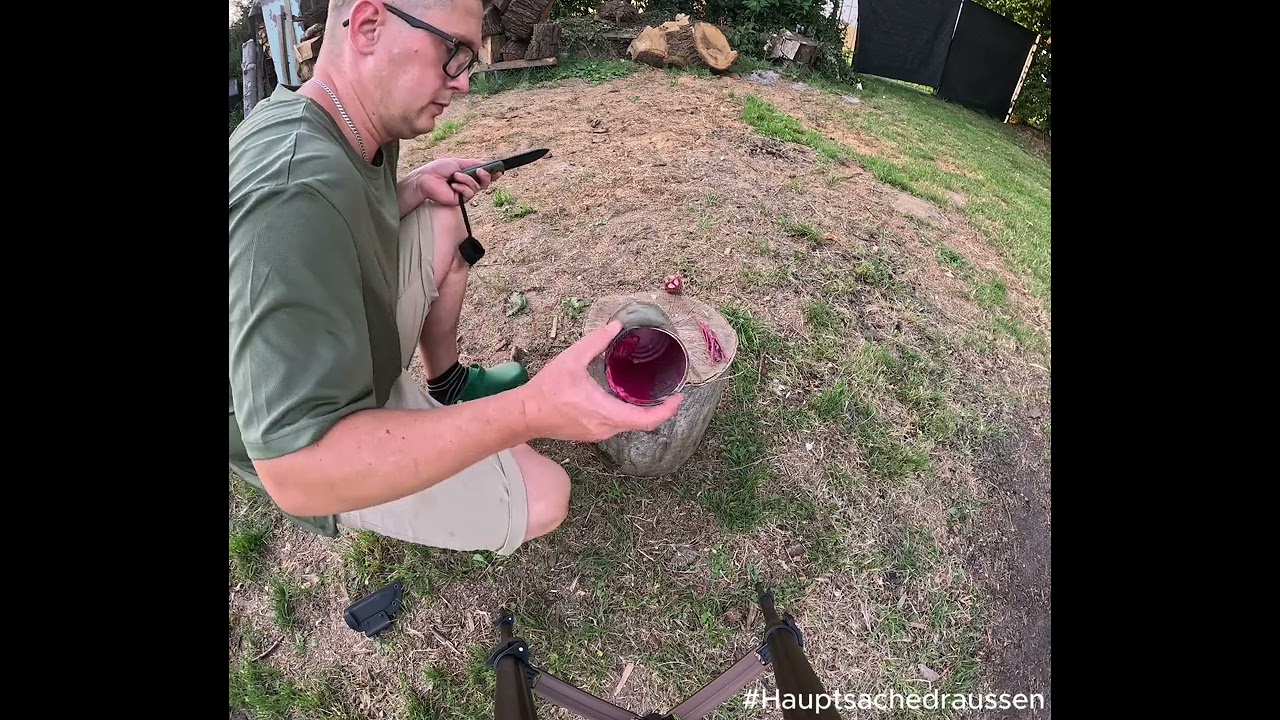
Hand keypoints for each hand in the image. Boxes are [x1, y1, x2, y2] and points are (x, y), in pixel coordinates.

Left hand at [414, 157, 502, 205]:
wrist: (426, 178)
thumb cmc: (438, 169)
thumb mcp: (458, 162)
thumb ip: (473, 163)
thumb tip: (486, 163)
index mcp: (467, 174)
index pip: (484, 176)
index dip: (493, 174)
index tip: (499, 171)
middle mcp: (467, 184)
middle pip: (485, 183)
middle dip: (486, 176)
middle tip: (480, 171)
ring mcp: (464, 193)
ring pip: (477, 187)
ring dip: (467, 180)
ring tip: (455, 176)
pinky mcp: (460, 200)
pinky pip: (469, 194)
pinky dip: (462, 187)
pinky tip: (453, 185)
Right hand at [518, 320, 683, 442]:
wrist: (525, 414)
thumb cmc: (547, 389)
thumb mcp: (572, 359)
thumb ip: (596, 341)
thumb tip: (615, 326)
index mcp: (606, 411)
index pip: (647, 419)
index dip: (667, 410)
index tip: (678, 397)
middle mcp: (606, 427)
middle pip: (643, 424)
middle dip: (660, 410)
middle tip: (671, 394)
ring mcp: (598, 434)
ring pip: (630, 426)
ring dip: (644, 413)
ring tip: (652, 395)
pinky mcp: (591, 434)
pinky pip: (617, 426)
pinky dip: (629, 416)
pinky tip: (626, 401)